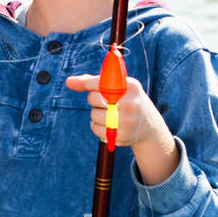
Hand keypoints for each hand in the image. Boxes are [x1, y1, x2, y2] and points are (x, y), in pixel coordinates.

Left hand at [65, 72, 179, 184]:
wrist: (148, 126)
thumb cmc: (127, 100)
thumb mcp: (118, 87)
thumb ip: (92, 81)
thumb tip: (69, 81)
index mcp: (130, 86)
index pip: (101, 81)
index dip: (88, 84)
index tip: (87, 86)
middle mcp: (131, 102)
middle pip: (94, 98)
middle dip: (94, 99)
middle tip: (105, 101)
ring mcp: (127, 120)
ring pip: (93, 114)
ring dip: (96, 114)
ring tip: (109, 114)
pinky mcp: (122, 135)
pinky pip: (96, 128)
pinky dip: (96, 126)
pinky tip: (107, 124)